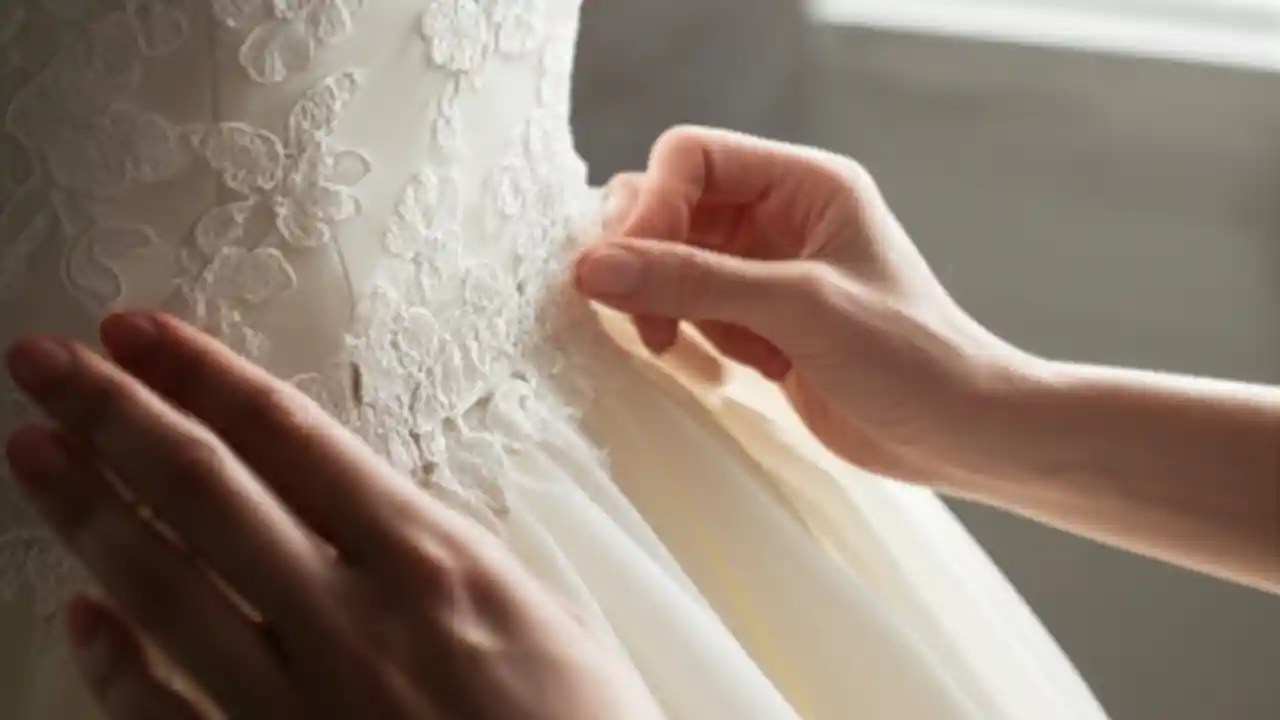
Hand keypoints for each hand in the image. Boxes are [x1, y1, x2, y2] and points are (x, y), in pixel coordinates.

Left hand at [3, 313, 662, 719]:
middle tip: (43, 363)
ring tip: (31, 452)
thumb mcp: (549, 618)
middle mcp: (352, 620)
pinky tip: (78, 619)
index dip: (202, 375)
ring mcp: (299, 703)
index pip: (290, 439)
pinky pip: (164, 716)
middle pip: (205, 493)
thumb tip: (390, 523)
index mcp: (433, 562)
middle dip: (114, 416)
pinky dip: (112, 666)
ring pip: (164, 589)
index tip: (140, 333)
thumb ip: (455, 564)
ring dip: (87, 513)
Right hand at [575, 126, 1030, 485]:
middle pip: (670, 206)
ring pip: (670, 261)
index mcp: (804, 183)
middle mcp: (780, 215)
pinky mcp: (757, 320)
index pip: (691, 157)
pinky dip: (689, 335)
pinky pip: (688, 307)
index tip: (626, 270)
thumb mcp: (799, 308)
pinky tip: (739, 366)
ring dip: (665, 304)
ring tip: (702, 347)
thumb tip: (592, 266)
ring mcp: (765, 270)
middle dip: (647, 258)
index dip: (651, 205)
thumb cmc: (911, 358)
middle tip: (646, 317)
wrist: (960, 435)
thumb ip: (694, 282)